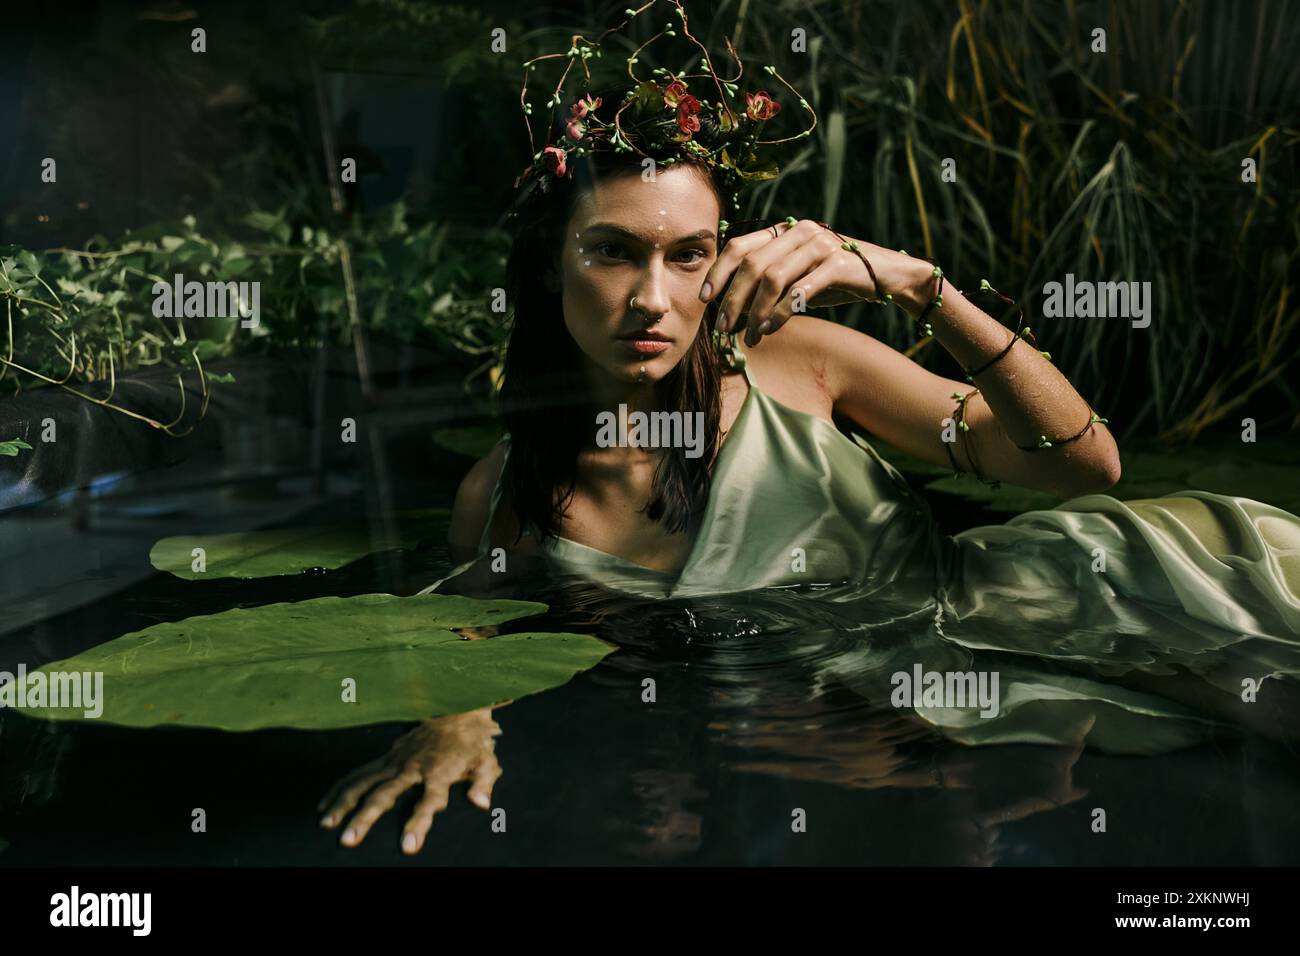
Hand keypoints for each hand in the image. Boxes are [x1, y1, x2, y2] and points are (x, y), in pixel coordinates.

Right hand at [318, 705, 504, 854]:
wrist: (457, 710)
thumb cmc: (473, 744)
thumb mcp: (487, 762)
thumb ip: (483, 784)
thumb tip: (481, 804)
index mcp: (439, 773)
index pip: (428, 802)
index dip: (418, 824)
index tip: (407, 846)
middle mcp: (412, 768)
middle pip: (385, 795)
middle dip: (365, 818)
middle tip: (347, 840)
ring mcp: (395, 761)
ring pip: (364, 783)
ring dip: (343, 803)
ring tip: (326, 824)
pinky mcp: (386, 757)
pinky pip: (359, 773)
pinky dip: (340, 788)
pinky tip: (324, 805)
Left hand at [699, 219, 927, 346]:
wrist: (887, 276)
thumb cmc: (835, 280)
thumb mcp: (797, 277)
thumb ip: (766, 285)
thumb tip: (728, 311)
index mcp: (784, 231)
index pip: (739, 246)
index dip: (718, 272)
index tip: (704, 299)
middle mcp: (799, 232)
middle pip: (752, 265)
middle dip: (732, 300)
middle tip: (723, 328)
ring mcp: (820, 245)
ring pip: (773, 278)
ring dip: (754, 311)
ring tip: (748, 337)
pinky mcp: (838, 264)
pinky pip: (800, 290)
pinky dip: (781, 312)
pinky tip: (769, 329)